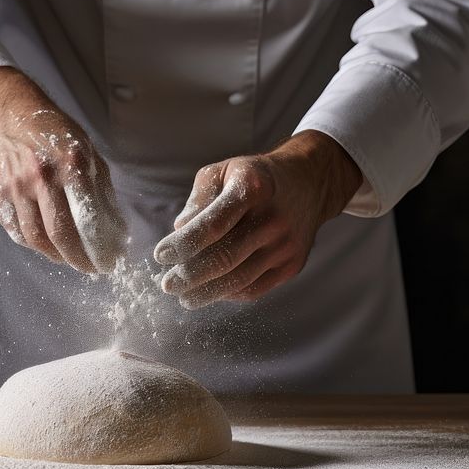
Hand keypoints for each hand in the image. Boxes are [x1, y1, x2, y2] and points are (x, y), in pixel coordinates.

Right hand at [0, 67, 125, 272]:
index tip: (108, 263)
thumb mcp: (87, 151)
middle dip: (79, 260)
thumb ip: (103, 192)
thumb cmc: (54, 133)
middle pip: (62, 235)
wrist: (6, 114)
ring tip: (71, 258)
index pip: (89, 219)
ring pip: (37, 239)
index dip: (100, 248)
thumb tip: (117, 231)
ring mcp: (15, 188)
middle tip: (91, 269)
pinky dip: (36, 245)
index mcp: (71, 164)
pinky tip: (48, 245)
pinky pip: (17, 232)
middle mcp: (41, 177)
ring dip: (58, 256)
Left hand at [153, 130, 361, 308]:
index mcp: (252, 188)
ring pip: (238, 280)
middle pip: (224, 258)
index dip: (183, 244)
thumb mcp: (222, 172)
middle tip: (168, 285)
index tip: (161, 256)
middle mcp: (272, 218)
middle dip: (189, 276)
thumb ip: (198, 201)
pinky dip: (228, 294)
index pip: (212, 224)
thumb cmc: (253, 177)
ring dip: (205, 293)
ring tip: (184, 296)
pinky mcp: (292, 265)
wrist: (308, 183)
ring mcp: (285, 245)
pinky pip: (254, 289)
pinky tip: (211, 291)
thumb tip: (179, 232)